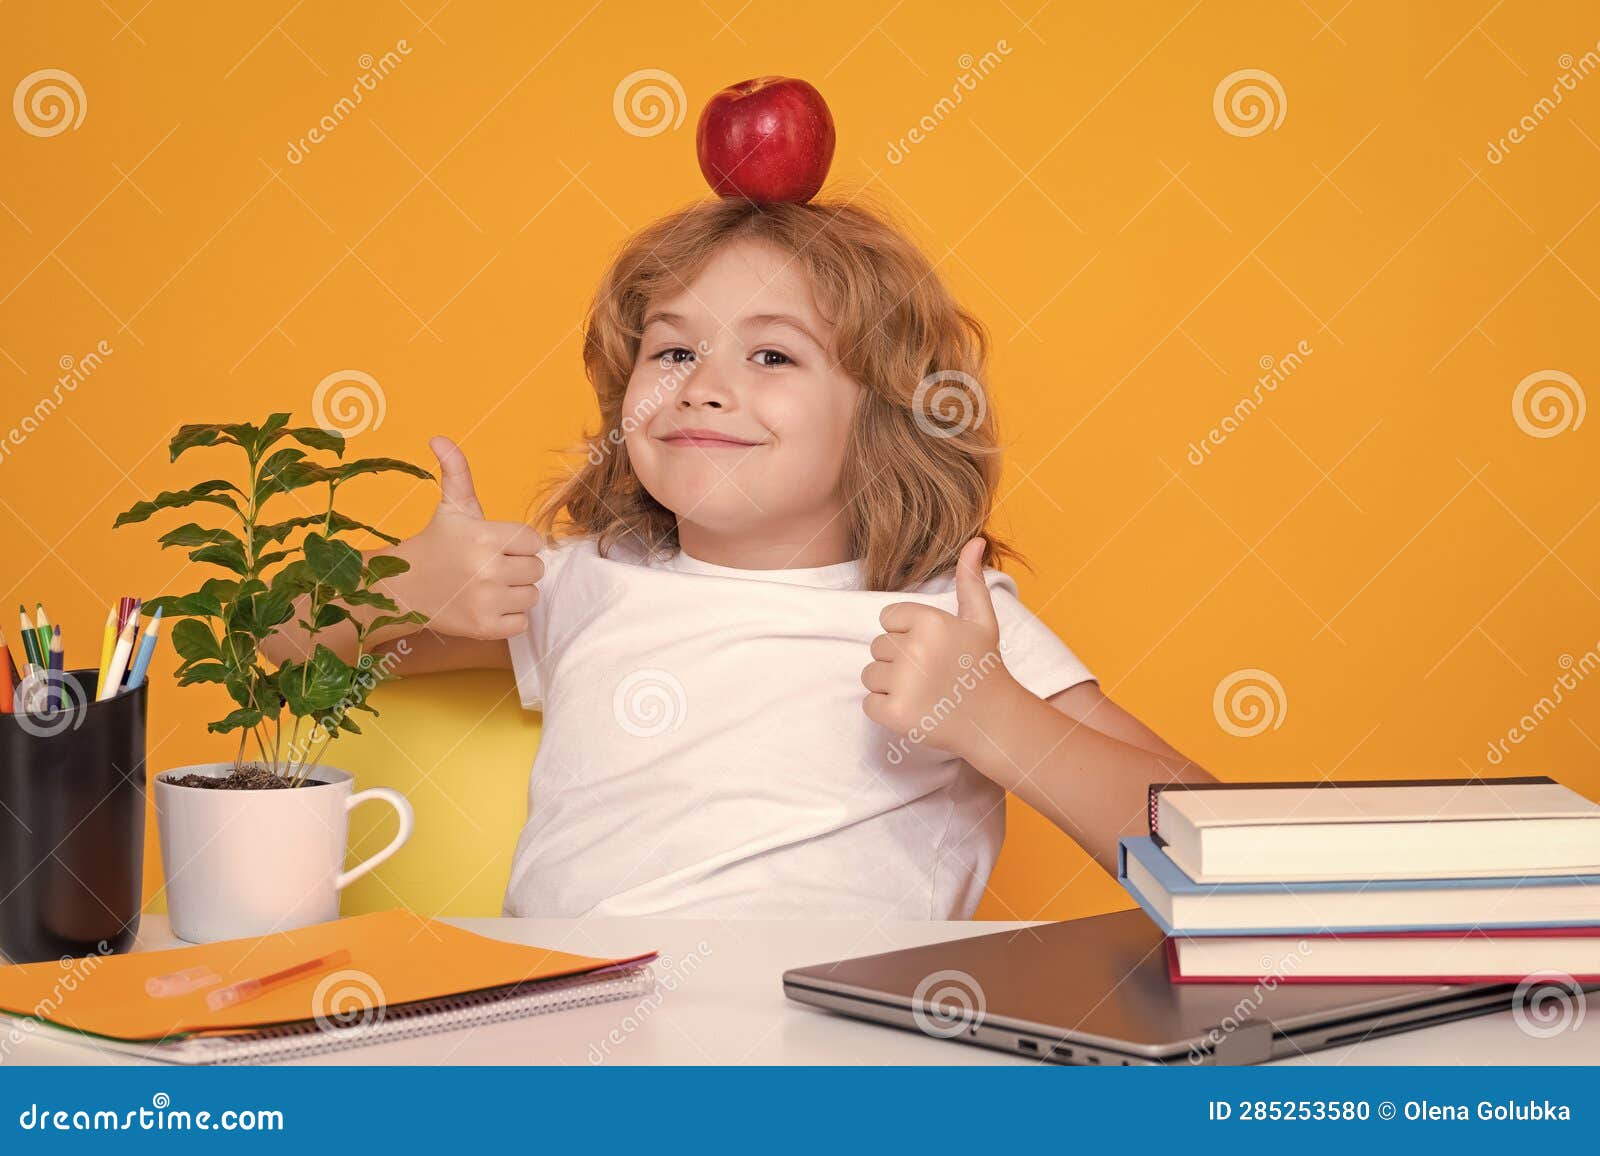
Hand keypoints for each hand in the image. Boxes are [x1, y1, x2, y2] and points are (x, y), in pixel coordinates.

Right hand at [379, 437, 544, 640]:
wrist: (402, 587)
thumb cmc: (436, 543)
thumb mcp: (450, 506)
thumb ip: (456, 470)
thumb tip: (439, 438)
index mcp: (485, 536)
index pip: (533, 541)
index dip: (518, 543)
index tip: (496, 545)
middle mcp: (487, 570)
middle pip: (536, 569)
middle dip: (517, 567)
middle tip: (490, 566)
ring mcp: (486, 601)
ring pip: (531, 595)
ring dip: (515, 592)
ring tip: (487, 585)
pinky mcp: (484, 627)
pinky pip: (522, 622)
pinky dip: (508, 617)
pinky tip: (486, 605)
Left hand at [860, 538, 1024, 760]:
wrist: (993, 721)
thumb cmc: (984, 667)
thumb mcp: (981, 620)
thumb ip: (970, 580)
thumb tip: (975, 540)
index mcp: (930, 621)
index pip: (888, 618)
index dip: (907, 634)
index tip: (932, 650)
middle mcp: (915, 649)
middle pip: (877, 647)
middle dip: (898, 661)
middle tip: (930, 673)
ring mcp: (904, 684)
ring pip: (870, 674)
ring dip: (889, 685)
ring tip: (922, 691)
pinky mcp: (895, 713)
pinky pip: (868, 704)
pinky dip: (885, 709)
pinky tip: (914, 709)